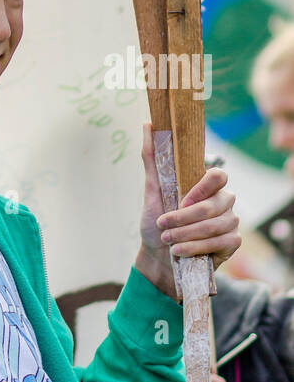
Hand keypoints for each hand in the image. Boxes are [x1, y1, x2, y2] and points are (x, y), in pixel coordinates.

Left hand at [135, 124, 240, 297]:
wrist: (158, 256)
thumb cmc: (156, 222)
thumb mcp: (151, 190)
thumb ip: (152, 158)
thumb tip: (147, 124)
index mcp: (206, 184)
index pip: (219, 175)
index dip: (202, 188)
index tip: (181, 200)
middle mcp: (223, 200)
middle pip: (214, 205)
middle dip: (184, 219)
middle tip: (163, 226)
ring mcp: (230, 221)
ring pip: (215, 226)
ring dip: (186, 235)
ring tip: (168, 240)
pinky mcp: (232, 242)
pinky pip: (220, 242)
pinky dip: (195, 248)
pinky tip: (180, 251)